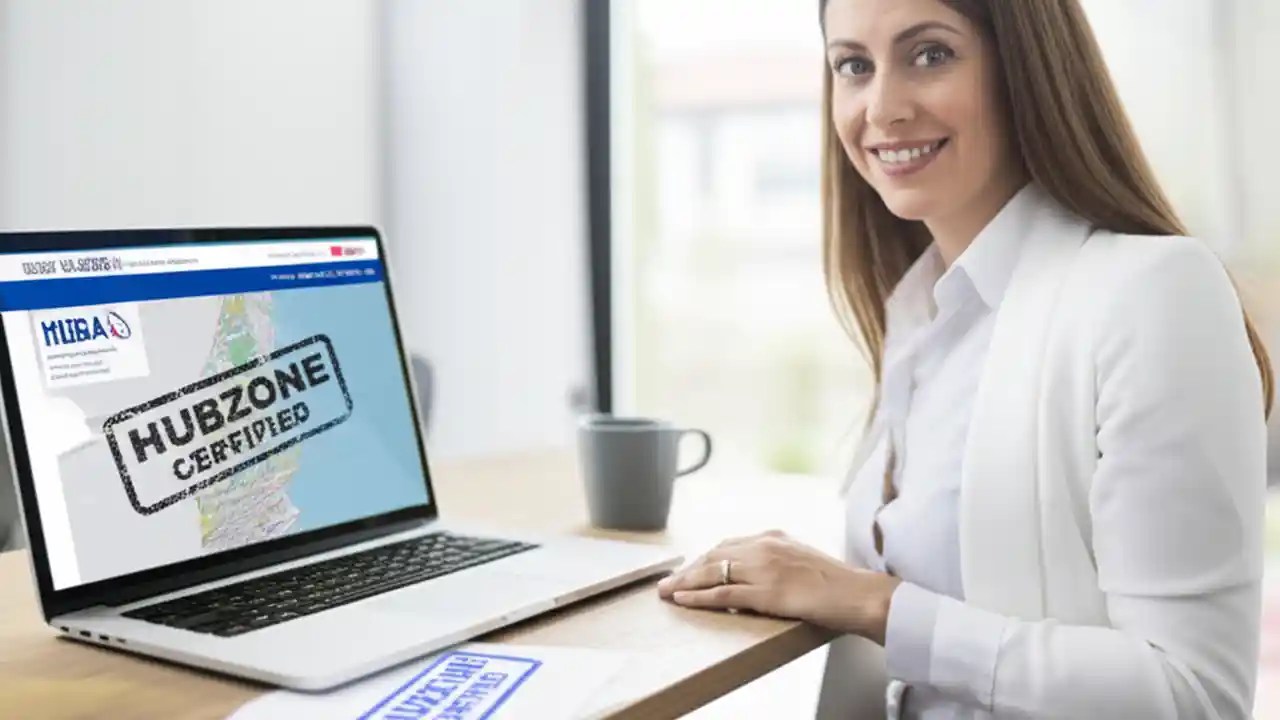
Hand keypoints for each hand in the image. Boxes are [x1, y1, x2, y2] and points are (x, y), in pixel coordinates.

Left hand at [656, 530, 900, 644]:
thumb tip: (760, 574)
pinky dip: (698, 596)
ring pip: (712, 572)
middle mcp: (764, 546)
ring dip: (684, 581)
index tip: (689, 567)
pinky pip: (722, 593)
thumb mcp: (803, 559)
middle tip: (667, 581)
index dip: (705, 558)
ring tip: (665, 590)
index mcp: (773, 537)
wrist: (857, 593)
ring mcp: (763, 568)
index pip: (728, 545)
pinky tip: (682, 598)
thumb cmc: (836, 583)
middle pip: (714, 555)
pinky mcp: (765, 592)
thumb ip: (779, 560)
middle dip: (688, 568)